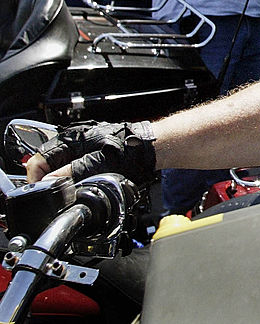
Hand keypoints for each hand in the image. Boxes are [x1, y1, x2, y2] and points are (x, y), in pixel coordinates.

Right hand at [30, 121, 157, 185]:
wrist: (150, 148)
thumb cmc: (130, 153)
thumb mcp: (98, 166)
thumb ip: (71, 173)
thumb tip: (48, 182)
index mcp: (72, 139)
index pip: (39, 158)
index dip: (36, 177)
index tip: (41, 190)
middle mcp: (74, 139)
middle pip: (47, 161)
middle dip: (47, 178)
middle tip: (54, 192)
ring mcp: (82, 144)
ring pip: (59, 164)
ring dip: (59, 177)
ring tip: (67, 188)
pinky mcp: (91, 150)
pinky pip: (72, 164)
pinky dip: (72, 174)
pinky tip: (79, 181)